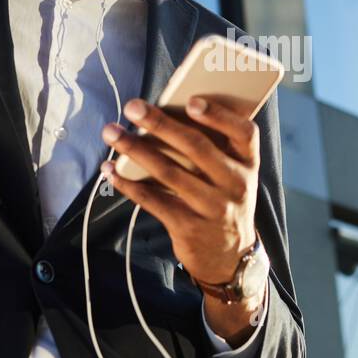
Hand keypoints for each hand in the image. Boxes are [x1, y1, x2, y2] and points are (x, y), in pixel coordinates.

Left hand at [98, 95, 259, 288]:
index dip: (219, 116)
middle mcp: (235, 185)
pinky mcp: (188, 227)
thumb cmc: (223, 201)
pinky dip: (128, 184)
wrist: (228, 257)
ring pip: (169, 172)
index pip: (244, 133)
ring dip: (135, 149)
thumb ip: (214, 148)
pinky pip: (153, 200)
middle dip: (160, 124)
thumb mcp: (232, 176)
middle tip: (132, 107)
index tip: (191, 100)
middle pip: (196, 147)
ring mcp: (213, 208)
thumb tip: (167, 112)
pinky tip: (110, 170)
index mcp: (247, 164)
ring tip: (112, 133)